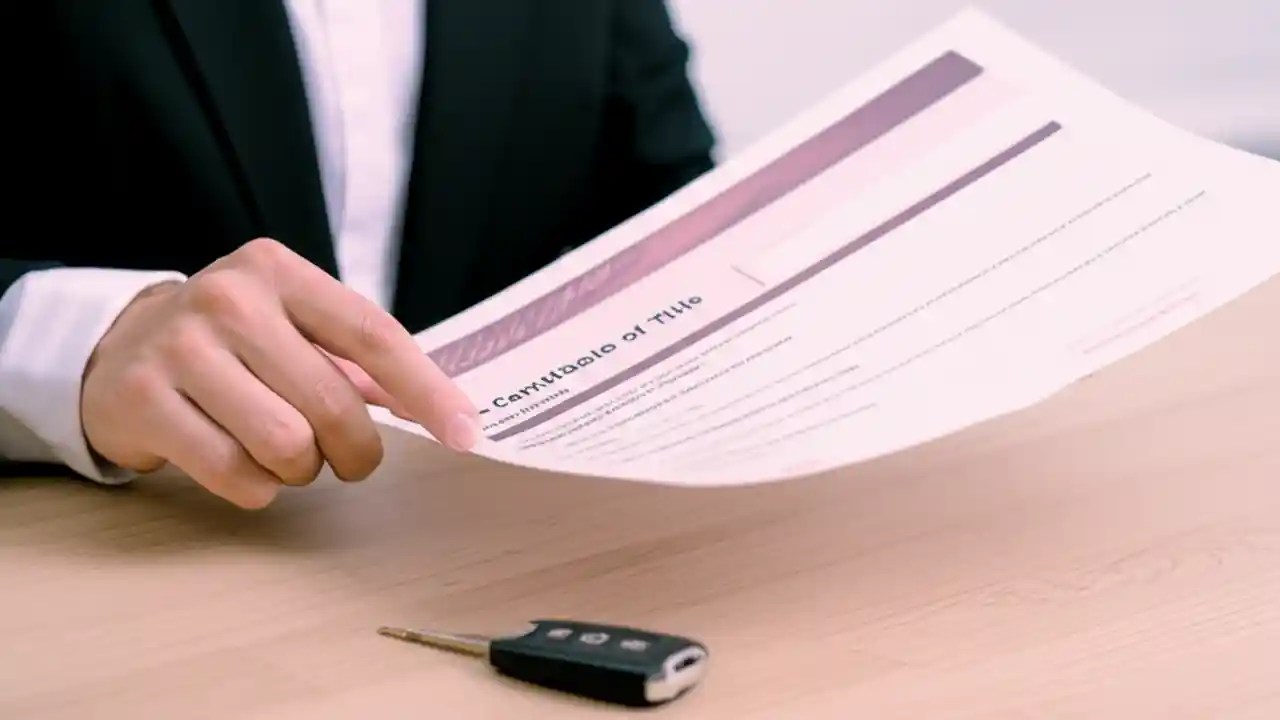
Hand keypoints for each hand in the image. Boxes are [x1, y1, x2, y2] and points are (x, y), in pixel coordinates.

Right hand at [81, 238, 479, 508]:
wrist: (115, 347)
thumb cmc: (231, 342)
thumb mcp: (292, 326)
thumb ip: (361, 361)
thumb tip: (445, 408)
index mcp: (279, 272)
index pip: (374, 335)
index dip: (427, 390)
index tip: (466, 432)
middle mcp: (229, 300)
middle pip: (334, 404)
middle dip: (355, 450)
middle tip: (348, 459)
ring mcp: (180, 348)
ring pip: (287, 445)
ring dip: (300, 470)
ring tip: (283, 452)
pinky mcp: (141, 399)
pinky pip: (235, 474)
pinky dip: (256, 488)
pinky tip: (242, 464)